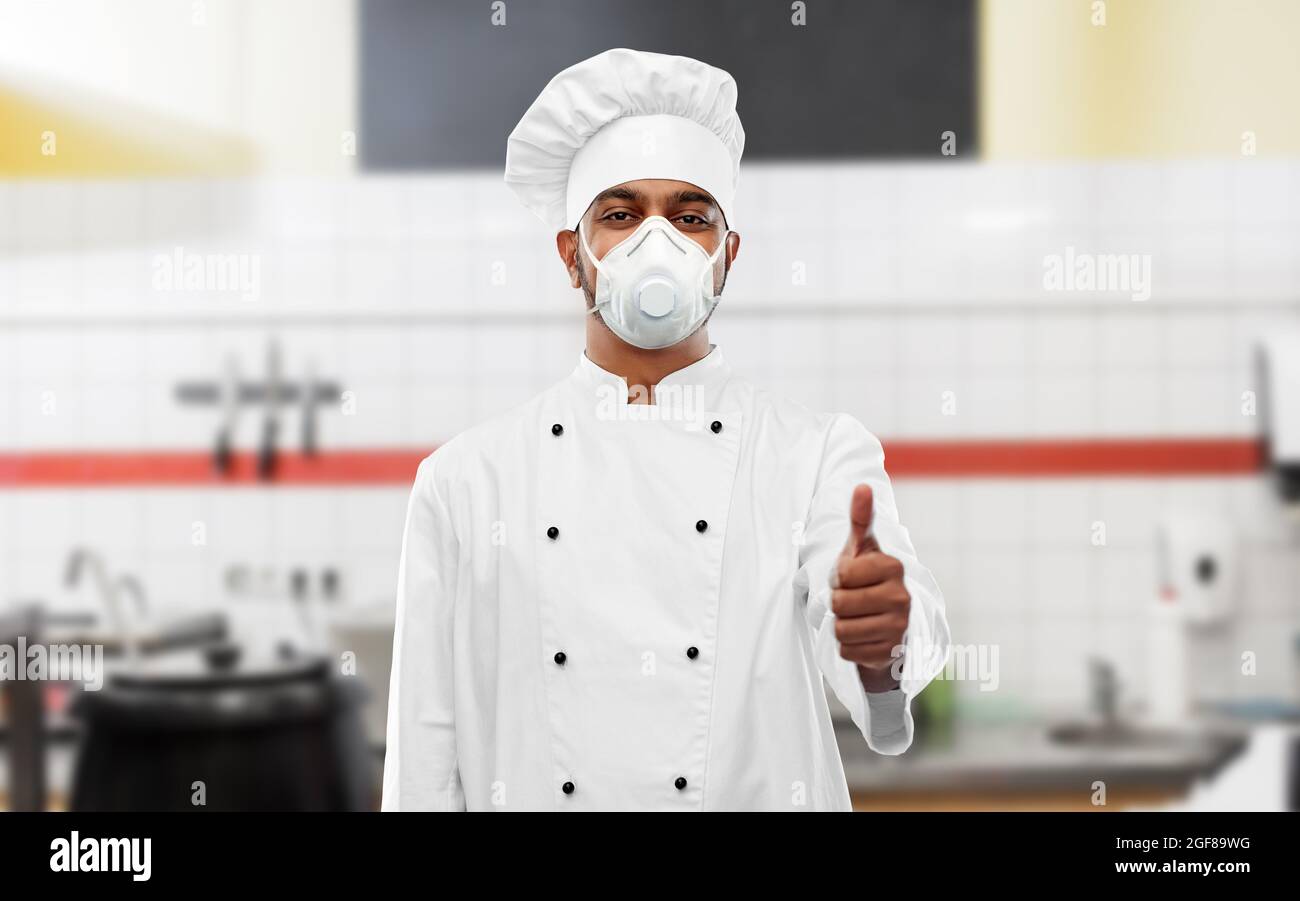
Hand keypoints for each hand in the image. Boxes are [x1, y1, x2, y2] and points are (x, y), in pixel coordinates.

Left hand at [832, 484, 908, 691]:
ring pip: (842, 629)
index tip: (851, 578)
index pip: (841, 575)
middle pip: (839, 604)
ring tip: (859, 618)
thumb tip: (862, 487)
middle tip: (853, 599)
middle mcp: (901, 597)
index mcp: (893, 567)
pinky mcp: (890, 654)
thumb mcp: (862, 549)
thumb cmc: (869, 578)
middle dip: (838, 603)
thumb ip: (860, 519)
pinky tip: (864, 636)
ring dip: (842, 625)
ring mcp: (899, 628)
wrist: (888, 622)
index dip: (838, 578)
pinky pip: (848, 651)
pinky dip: (849, 646)